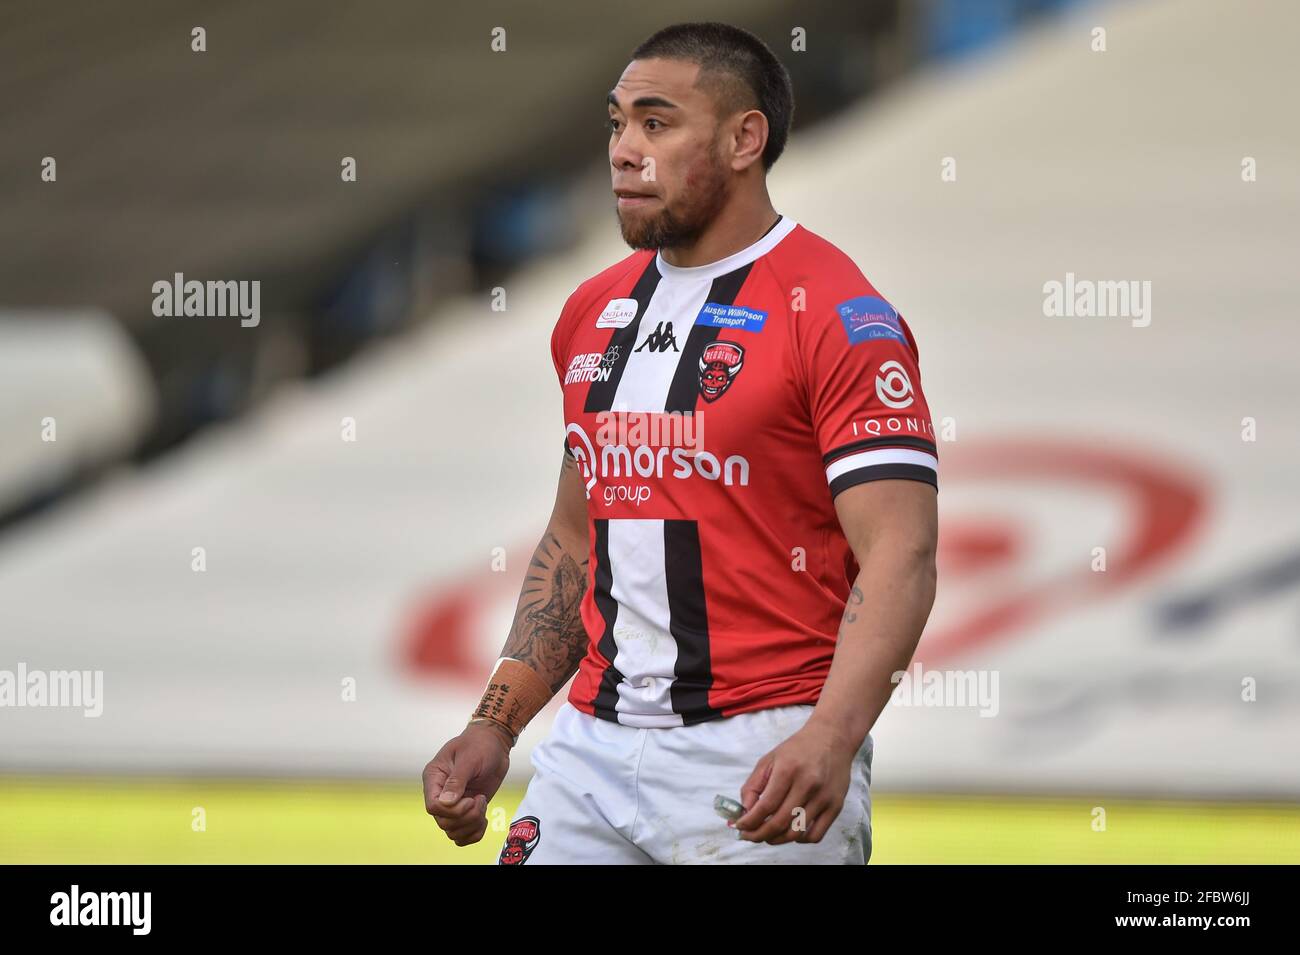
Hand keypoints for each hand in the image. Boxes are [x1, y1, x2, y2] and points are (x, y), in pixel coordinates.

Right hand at [422, 722, 511, 845]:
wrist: (494, 744)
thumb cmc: (480, 745)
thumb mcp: (470, 758)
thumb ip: (457, 780)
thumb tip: (446, 802)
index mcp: (434, 778)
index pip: (433, 806)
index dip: (453, 810)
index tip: (470, 799)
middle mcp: (439, 793)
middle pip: (444, 822)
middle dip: (466, 817)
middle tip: (480, 799)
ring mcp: (452, 804)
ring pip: (453, 832)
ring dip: (472, 824)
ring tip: (482, 803)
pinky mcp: (465, 811)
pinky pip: (463, 835)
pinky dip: (475, 833)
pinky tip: (484, 818)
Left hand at [732, 719, 857, 845]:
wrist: (832, 738)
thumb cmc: (797, 749)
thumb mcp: (769, 759)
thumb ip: (753, 786)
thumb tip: (745, 812)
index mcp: (788, 770)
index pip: (766, 806)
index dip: (749, 822)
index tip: (739, 828)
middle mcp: (808, 785)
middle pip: (780, 822)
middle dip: (759, 835)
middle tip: (749, 836)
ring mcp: (824, 798)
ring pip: (796, 833)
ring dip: (777, 840)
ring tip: (767, 835)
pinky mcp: (836, 807)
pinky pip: (816, 835)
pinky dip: (799, 839)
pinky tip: (790, 831)